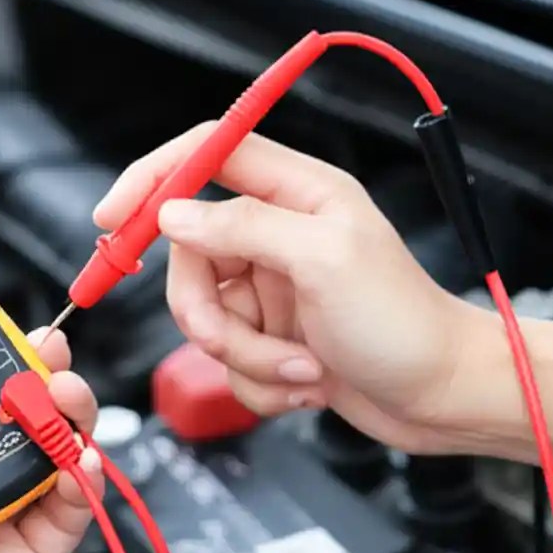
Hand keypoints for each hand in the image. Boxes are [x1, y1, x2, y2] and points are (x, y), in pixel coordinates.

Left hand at [0, 328, 100, 552]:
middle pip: (2, 403)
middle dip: (29, 369)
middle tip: (42, 355)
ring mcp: (2, 506)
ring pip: (48, 434)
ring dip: (66, 408)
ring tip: (63, 401)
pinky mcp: (44, 536)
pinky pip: (76, 490)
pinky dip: (86, 470)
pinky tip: (76, 460)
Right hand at [96, 123, 490, 454]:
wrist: (441, 398)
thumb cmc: (403, 323)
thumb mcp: (324, 259)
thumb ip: (243, 226)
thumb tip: (173, 213)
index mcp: (298, 192)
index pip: (206, 153)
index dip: (151, 178)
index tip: (112, 218)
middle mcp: (279, 233)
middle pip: (188, 253)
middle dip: (208, 312)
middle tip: (248, 340)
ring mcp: (272, 287)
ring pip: (204, 315)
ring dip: (247, 355)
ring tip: (301, 367)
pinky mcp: (272, 336)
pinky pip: (227, 359)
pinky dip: (261, 381)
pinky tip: (310, 383)